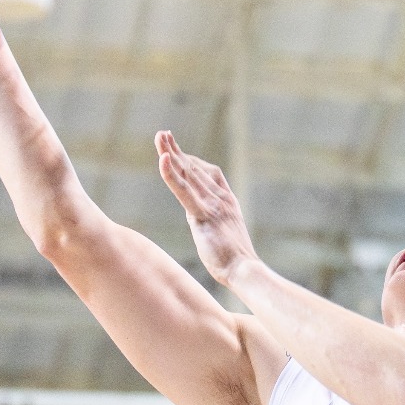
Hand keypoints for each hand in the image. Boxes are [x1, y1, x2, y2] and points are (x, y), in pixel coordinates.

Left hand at [156, 131, 258, 286]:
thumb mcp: (225, 236)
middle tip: (163, 134)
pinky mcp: (204, 214)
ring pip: (188, 173)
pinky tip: (162, 160)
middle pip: (195, 168)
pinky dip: (172, 175)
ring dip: (172, 153)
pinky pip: (184, 191)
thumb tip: (204, 226)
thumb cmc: (235, 261)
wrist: (245, 270)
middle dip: (177, 150)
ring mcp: (213, 204)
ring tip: (160, 137)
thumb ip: (214, 224)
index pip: (209, 173)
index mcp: (227, 201)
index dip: (192, 160)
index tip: (178, 151)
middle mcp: (221, 198)